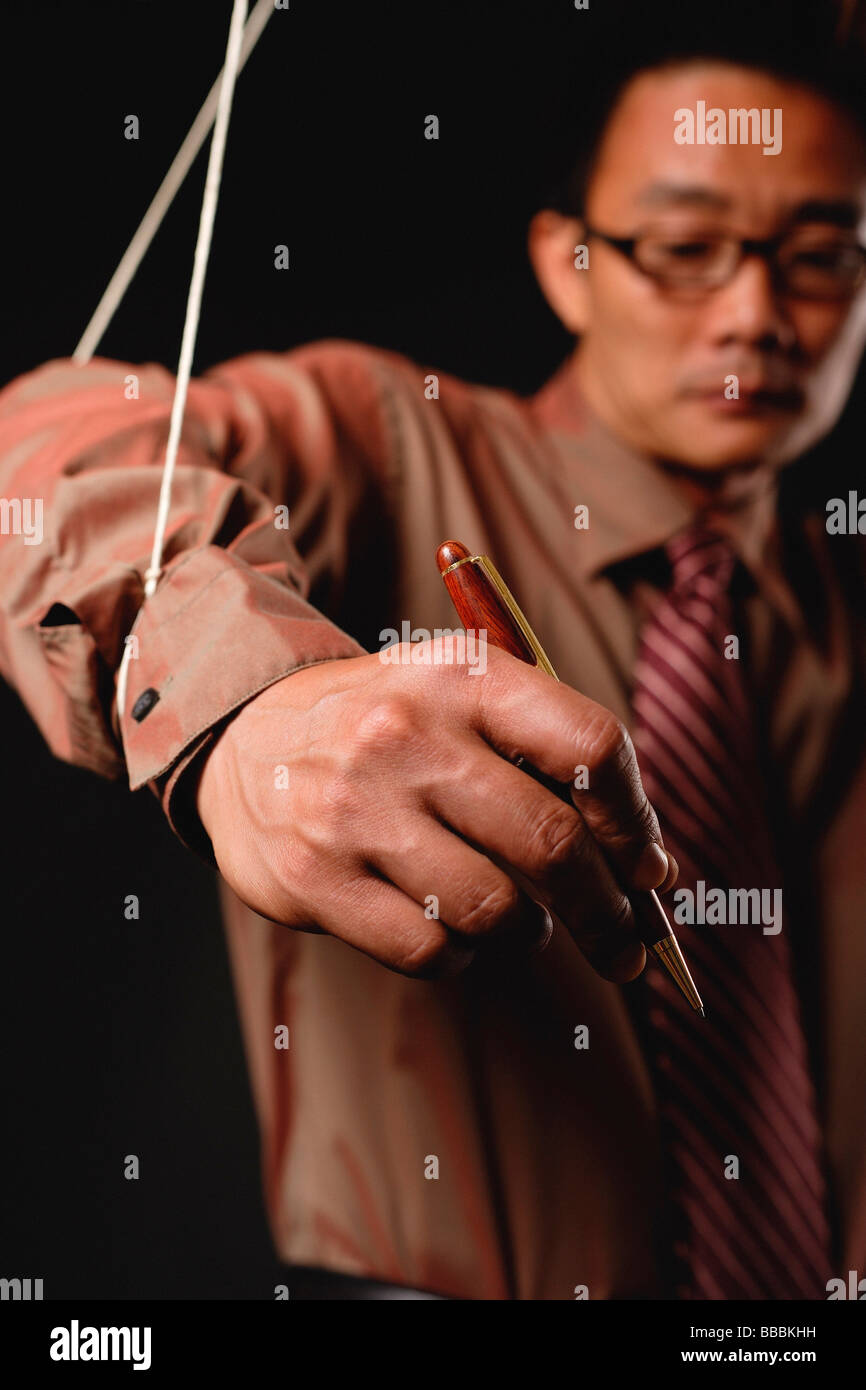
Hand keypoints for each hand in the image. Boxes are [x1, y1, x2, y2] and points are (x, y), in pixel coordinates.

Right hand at [196, 638, 675, 979]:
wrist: (245, 737)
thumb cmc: (388, 727)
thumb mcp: (460, 698)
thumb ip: (551, 762)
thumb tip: (652, 868)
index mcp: (461, 676)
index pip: (590, 744)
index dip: (637, 820)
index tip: (651, 867)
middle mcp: (406, 734)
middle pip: (553, 842)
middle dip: (610, 911)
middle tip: (626, 944)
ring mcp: (354, 808)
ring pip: (498, 910)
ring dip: (531, 934)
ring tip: (522, 923)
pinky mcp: (315, 878)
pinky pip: (432, 951)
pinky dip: (464, 956)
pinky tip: (456, 931)